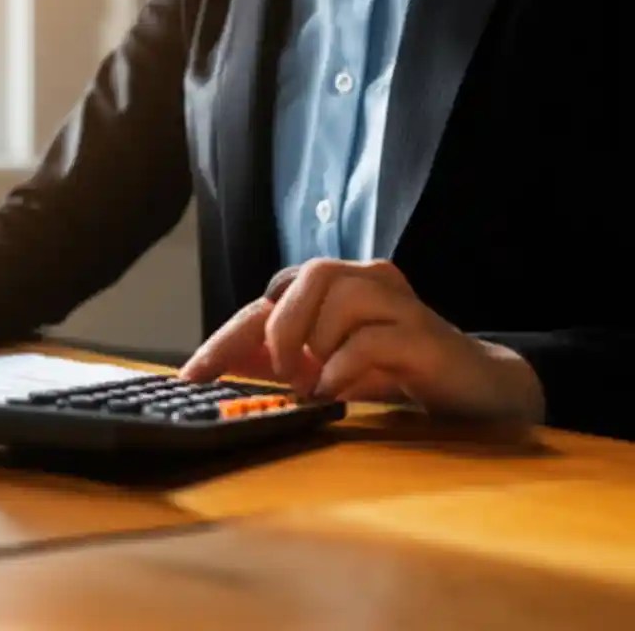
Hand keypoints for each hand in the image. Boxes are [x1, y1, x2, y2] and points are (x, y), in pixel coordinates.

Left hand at [179, 259, 545, 422]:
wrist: (473, 389)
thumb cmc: (391, 371)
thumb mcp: (323, 365)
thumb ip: (276, 360)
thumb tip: (212, 371)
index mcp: (339, 285)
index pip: (270, 298)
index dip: (226, 338)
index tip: (191, 377)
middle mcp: (369, 281)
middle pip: (310, 275)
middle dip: (281, 328)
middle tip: (281, 370)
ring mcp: (401, 305)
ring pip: (343, 298)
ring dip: (317, 346)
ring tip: (317, 384)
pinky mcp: (425, 337)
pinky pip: (372, 339)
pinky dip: (343, 367)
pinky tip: (338, 388)